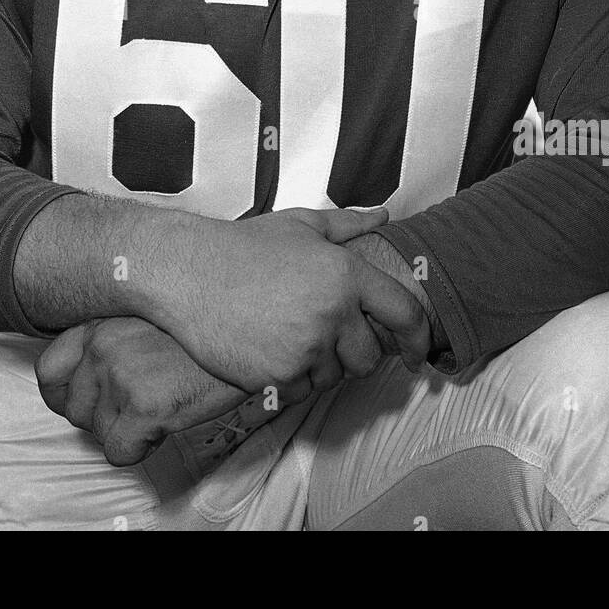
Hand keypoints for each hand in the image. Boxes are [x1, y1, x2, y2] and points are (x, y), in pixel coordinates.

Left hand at [35, 316, 291, 465]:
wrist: (252, 324)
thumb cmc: (208, 318)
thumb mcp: (150, 310)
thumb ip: (116, 330)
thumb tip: (96, 363)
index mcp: (101, 319)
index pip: (48, 370)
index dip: (65, 394)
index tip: (88, 399)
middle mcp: (102, 344)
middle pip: (73, 409)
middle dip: (102, 416)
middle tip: (137, 404)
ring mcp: (119, 374)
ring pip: (97, 432)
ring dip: (126, 430)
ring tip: (160, 405)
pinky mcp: (143, 405)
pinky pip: (119, 451)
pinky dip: (141, 447)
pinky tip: (165, 423)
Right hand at [148, 206, 430, 393]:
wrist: (188, 272)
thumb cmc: (243, 245)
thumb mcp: (300, 223)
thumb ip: (348, 224)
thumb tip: (384, 217)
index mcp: (346, 273)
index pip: (405, 314)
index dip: (420, 337)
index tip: (420, 352)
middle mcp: (333, 312)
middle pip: (369, 357)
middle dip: (352, 351)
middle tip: (322, 334)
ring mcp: (307, 347)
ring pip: (334, 376)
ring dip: (319, 365)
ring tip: (287, 334)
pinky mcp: (279, 375)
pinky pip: (301, 391)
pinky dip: (291, 379)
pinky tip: (268, 350)